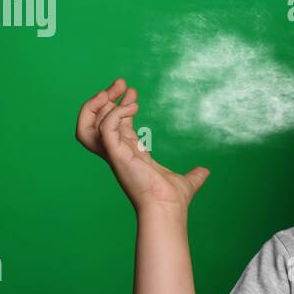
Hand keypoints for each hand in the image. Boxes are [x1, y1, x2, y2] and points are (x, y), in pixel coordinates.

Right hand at [75, 78, 209, 212]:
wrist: (169, 210)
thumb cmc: (173, 200)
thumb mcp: (186, 182)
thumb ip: (193, 175)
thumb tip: (205, 172)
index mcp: (129, 155)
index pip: (114, 125)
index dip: (119, 106)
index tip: (132, 91)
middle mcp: (117, 153)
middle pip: (94, 121)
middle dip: (101, 100)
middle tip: (120, 84)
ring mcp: (115, 155)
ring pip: (88, 124)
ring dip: (100, 102)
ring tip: (121, 88)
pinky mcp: (117, 156)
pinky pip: (106, 128)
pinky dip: (116, 113)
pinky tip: (134, 105)